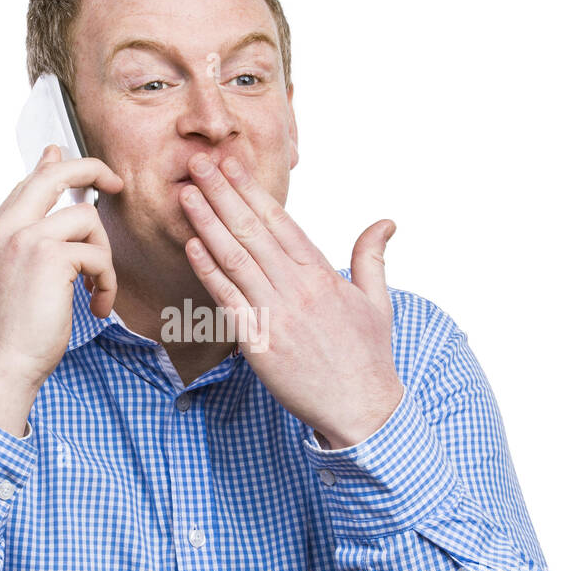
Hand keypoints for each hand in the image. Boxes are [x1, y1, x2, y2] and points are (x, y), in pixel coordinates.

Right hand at [0, 145, 123, 433]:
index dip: (55, 166)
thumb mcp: (14, 278)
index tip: (73, 161)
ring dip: (103, 255)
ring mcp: (25, 239)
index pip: (28, 184)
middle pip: (54, 175)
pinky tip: (97, 306)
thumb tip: (48, 222)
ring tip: (97, 288)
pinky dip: (106, 281)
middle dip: (91, 168)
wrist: (3, 365)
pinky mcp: (49, 257)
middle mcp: (5, 229)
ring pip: (86, 218)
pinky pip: (97, 254)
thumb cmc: (14, 332)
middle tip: (116, 184)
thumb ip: (29, 242)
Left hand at [178, 154, 402, 448]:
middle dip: (222, 193)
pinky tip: (191, 245)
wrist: (362, 408)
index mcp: (322, 274)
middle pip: (253, 231)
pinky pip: (228, 300)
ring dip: (208, 223)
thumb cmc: (368, 357)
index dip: (253, 190)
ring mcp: (277, 314)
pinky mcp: (260, 343)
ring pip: (236, 259)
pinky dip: (209, 271)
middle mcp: (298, 288)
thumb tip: (385, 221)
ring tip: (187, 193)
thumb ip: (372, 257)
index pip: (281, 221)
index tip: (231, 164)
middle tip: (198, 162)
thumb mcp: (378, 301)